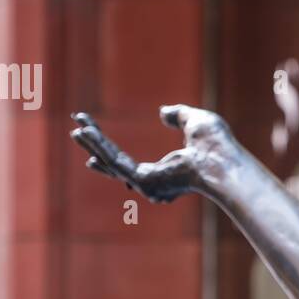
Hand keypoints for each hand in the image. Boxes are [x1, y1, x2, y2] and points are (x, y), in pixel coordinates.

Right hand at [70, 105, 235, 203]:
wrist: (223, 160)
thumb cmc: (218, 145)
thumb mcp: (196, 121)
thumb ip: (179, 116)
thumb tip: (163, 112)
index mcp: (165, 174)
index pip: (130, 164)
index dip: (110, 149)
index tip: (95, 136)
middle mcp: (154, 184)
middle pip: (115, 164)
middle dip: (96, 146)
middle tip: (77, 131)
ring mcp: (147, 185)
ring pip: (112, 162)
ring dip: (93, 143)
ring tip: (76, 128)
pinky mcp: (143, 182)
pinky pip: (115, 161)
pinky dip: (99, 144)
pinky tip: (86, 131)